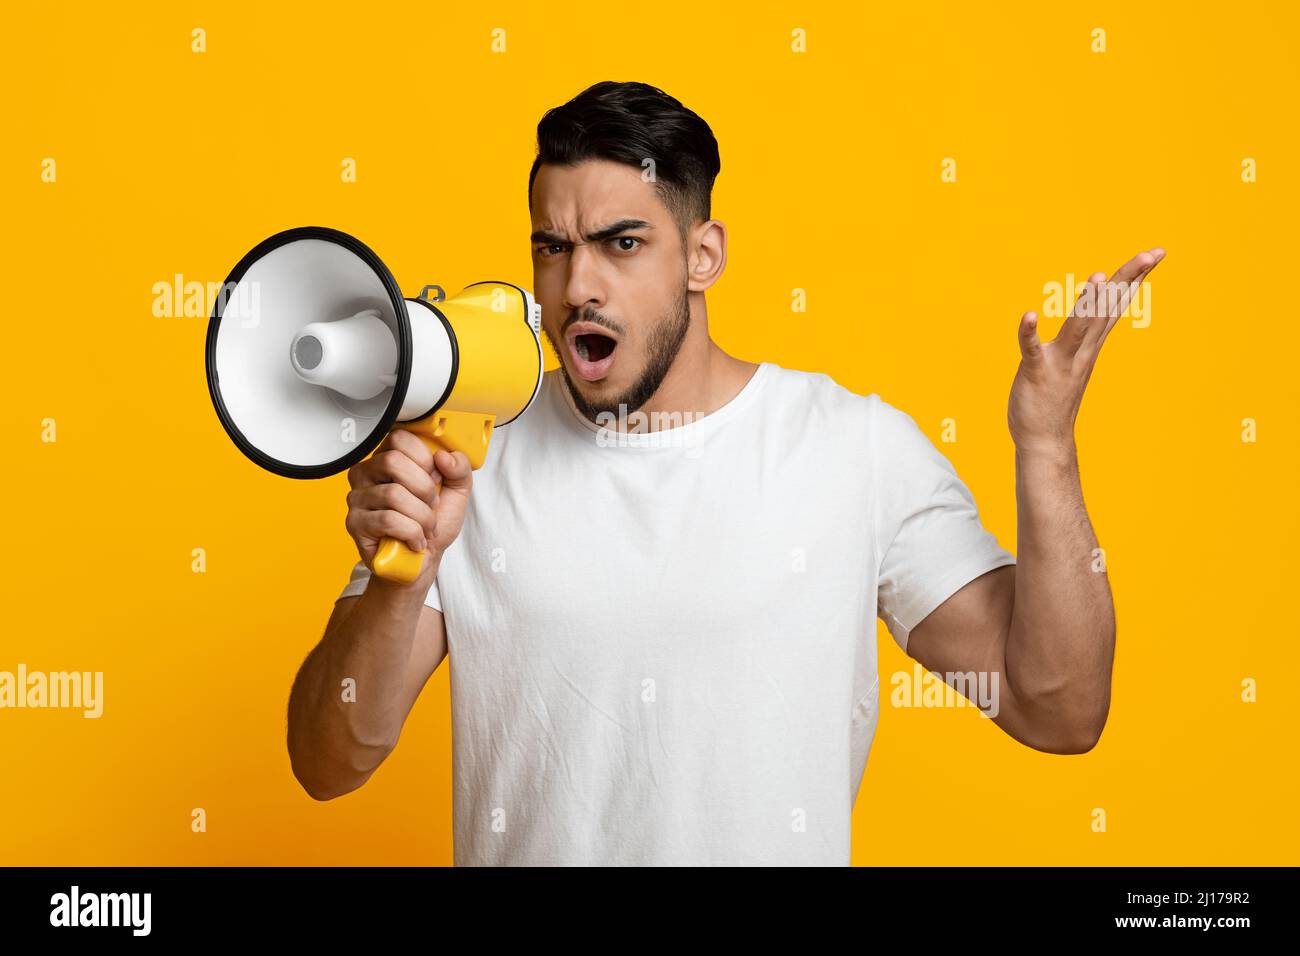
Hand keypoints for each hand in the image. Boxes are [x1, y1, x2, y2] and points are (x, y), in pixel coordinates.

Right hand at [343, 429, 473, 584]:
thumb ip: (460, 468)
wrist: (423, 561)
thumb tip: (444, 456)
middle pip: (392, 461)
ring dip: (421, 516)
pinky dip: (412, 532)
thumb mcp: (457, 492)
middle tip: (431, 506)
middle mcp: (366, 474)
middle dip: (424, 488)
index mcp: (388, 458)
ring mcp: (357, 498)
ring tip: (426, 527)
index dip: (424, 458)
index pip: (398, 438)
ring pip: (392, 494)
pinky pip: (387, 520)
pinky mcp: (355, 523)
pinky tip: (416, 540)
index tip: (435, 477)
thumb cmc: (433, 525)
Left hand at [1009, 247, 1165, 455]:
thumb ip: (1087, 331)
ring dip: (1087, 304)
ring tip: (1097, 277)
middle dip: (1126, 280)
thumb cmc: (1057, 395)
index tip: (1157, 252)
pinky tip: (1029, 315)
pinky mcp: (1036, 372)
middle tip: (1149, 254)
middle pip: (1106, 309)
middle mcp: (1082, 350)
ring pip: (1078, 328)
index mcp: (1091, 343)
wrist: (1044, 439)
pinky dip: (1029, 332)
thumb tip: (1097, 305)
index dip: (1135, 278)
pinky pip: (1032, 349)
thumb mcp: (1078, 356)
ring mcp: (1060, 361)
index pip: (1116, 304)